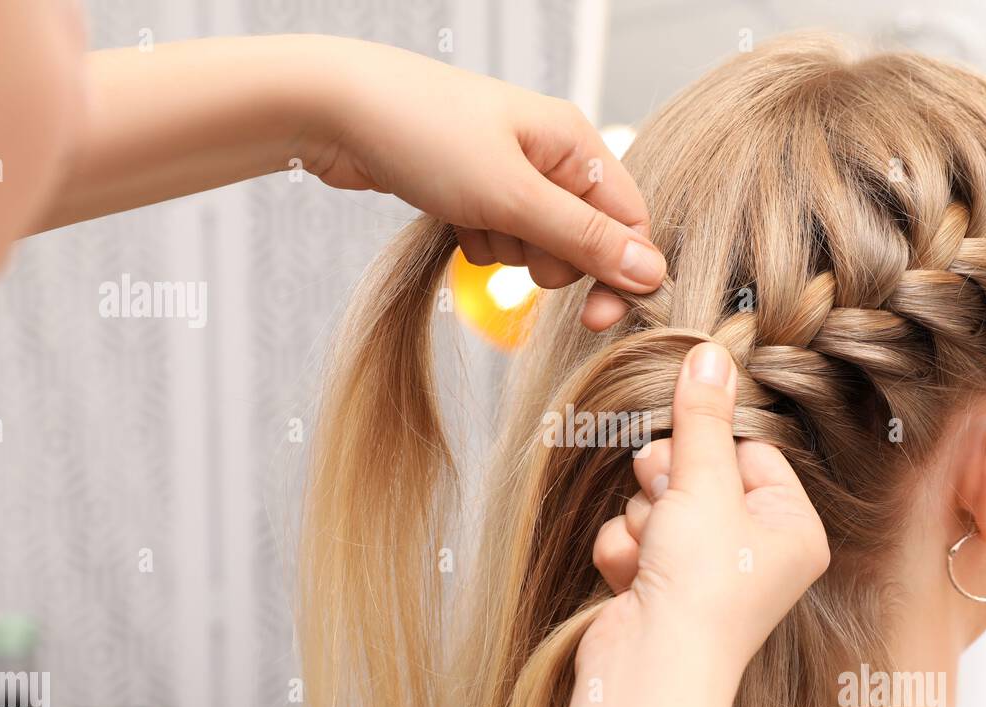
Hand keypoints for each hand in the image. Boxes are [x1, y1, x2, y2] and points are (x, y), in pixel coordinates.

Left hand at [301, 39, 665, 298]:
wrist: (334, 109)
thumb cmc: (425, 137)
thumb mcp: (512, 197)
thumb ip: (583, 239)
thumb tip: (651, 272)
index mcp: (575, 142)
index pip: (628, 220)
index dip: (619, 272)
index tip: (596, 319)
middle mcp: (551, 154)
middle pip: (583, 239)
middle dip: (547, 256)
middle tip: (508, 233)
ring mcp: (511, 172)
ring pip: (537, 246)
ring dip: (506, 249)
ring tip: (470, 215)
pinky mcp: (476, 189)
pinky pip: (498, 239)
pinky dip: (477, 240)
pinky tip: (450, 217)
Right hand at [585, 342, 829, 687]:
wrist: (651, 670)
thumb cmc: (701, 585)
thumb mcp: (704, 483)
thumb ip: (702, 417)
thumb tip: (712, 352)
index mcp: (792, 528)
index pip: (749, 450)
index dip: (710, 443)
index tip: (686, 441)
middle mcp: (755, 551)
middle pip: (698, 472)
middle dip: (668, 482)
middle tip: (666, 499)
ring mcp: (706, 573)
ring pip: (658, 503)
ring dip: (643, 519)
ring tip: (654, 552)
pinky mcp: (662, 588)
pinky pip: (635, 537)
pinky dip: (626, 551)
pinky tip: (634, 577)